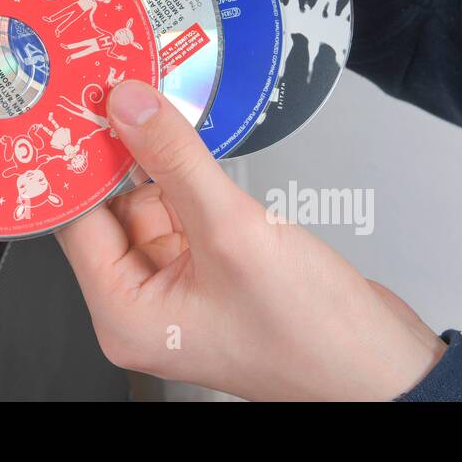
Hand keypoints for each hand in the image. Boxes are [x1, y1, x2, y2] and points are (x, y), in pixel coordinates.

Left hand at [56, 80, 444, 399]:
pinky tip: (202, 158)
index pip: (77, 223)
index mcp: (124, 315)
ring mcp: (177, 288)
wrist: (385, 366)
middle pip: (109, 210)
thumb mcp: (233, 231)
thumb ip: (174, 161)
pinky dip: (190, 181)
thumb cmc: (314, 336)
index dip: (81, 164)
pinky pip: (182, 212)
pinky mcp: (208, 271)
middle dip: (124, 158)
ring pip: (147, 204)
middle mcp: (141, 306)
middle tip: (130, 95)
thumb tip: (129, 108)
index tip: (84, 107)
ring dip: (162, 167)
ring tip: (176, 125)